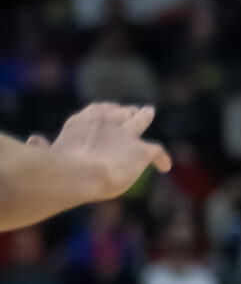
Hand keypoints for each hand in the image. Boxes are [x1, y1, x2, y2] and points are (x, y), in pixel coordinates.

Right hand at [39, 102, 171, 198]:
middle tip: (133, 108)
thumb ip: (43, 148)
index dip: (101, 111)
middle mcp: (104, 124)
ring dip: (143, 116)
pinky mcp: (140, 150)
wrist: (76, 175)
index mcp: (79, 125)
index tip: (103, 109)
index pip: (94, 112)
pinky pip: (156, 151)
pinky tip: (164, 166)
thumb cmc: (55, 169)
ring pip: (139, 121)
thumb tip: (33, 140)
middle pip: (118, 112)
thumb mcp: (46, 155)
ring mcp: (124, 135)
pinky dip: (161, 158)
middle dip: (124, 110)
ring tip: (148, 112)